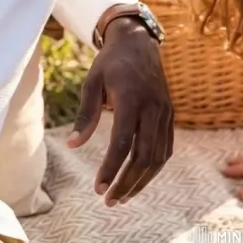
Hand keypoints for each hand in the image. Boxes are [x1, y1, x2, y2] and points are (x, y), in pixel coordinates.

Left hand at [67, 17, 173, 204]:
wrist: (138, 42)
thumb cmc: (110, 63)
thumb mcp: (92, 81)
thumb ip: (85, 114)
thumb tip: (73, 144)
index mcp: (131, 98)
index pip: (123, 142)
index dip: (112, 168)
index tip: (98, 188)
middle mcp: (152, 107)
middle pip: (144, 156)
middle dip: (126, 183)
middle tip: (109, 200)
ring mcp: (165, 111)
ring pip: (158, 156)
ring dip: (141, 181)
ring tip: (122, 196)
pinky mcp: (169, 114)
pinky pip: (166, 148)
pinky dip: (154, 167)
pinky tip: (139, 178)